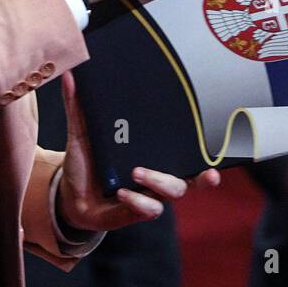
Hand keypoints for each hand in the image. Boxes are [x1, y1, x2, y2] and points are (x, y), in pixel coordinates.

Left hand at [55, 72, 220, 231]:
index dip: (208, 150)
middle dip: (205, 178)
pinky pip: (148, 209)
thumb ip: (78, 106)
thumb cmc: (84, 162)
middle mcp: (157, 175)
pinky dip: (138, 201)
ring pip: (173, 192)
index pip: (187, 151)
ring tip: (137, 173)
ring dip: (159, 182)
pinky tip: (122, 192)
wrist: (68, 195)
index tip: (220, 146)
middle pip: (193, 178)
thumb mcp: (81, 132)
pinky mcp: (135, 211)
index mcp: (152, 154)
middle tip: (209, 174)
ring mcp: (149, 194)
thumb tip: (69, 75)